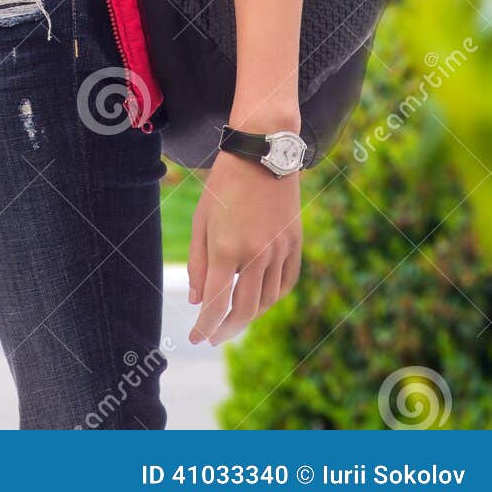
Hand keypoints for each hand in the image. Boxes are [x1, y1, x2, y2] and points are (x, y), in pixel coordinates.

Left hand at [186, 148, 302, 345]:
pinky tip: (260, 299)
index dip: (204, 327)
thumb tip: (199, 301)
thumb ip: (199, 263)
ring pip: (267, 300)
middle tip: (214, 336)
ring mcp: (279, 250)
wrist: (262, 152)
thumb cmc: (224, 184)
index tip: (196, 338)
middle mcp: (256, 254)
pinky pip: (286, 283)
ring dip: (250, 315)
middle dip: (226, 329)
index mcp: (226, 249)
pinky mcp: (294, 243)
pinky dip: (273, 297)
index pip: (216, 304)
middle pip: (244, 310)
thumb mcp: (201, 220)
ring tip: (234, 317)